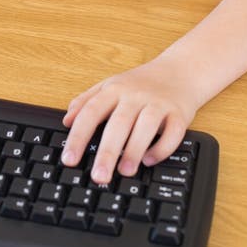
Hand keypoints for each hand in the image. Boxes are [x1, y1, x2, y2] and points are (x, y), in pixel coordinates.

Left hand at [61, 60, 197, 183]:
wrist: (179, 70)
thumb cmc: (141, 83)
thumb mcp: (110, 85)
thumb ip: (87, 101)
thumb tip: (66, 121)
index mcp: (115, 89)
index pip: (91, 112)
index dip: (78, 136)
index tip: (69, 159)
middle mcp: (135, 95)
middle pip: (118, 123)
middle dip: (107, 152)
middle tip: (98, 176)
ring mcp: (158, 103)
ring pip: (146, 126)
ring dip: (134, 150)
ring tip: (124, 171)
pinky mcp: (179, 113)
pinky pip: (173, 132)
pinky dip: (162, 148)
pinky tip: (150, 160)